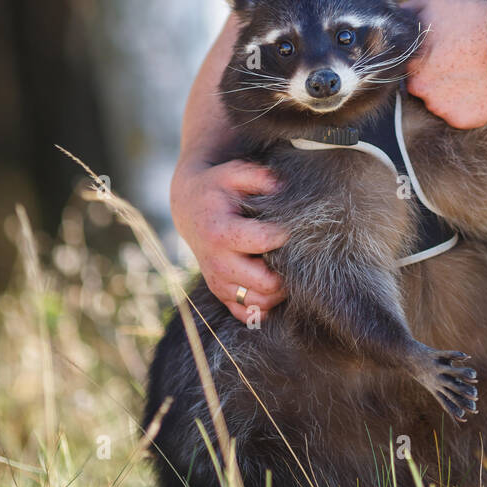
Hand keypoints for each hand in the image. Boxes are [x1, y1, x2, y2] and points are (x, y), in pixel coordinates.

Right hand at [170, 157, 289, 323]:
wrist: (189, 209)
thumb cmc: (217, 189)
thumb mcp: (234, 172)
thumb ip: (260, 176)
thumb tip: (283, 186)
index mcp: (221, 233)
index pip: (265, 242)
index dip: (286, 235)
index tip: (293, 227)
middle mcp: (218, 264)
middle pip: (266, 284)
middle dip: (288, 272)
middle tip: (297, 255)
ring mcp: (219, 283)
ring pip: (260, 303)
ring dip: (280, 291)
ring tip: (289, 269)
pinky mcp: (221, 294)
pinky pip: (247, 314)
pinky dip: (265, 306)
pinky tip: (275, 286)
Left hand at [402, 0, 486, 127]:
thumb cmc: (471, 17)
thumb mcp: (432, 3)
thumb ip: (404, 15)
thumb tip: (387, 21)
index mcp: (409, 64)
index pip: (403, 69)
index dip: (419, 61)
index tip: (435, 53)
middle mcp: (420, 90)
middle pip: (420, 88)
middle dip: (432, 78)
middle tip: (453, 62)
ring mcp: (442, 108)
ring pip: (439, 103)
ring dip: (448, 93)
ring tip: (468, 73)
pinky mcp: (464, 120)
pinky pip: (459, 115)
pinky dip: (467, 105)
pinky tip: (477, 86)